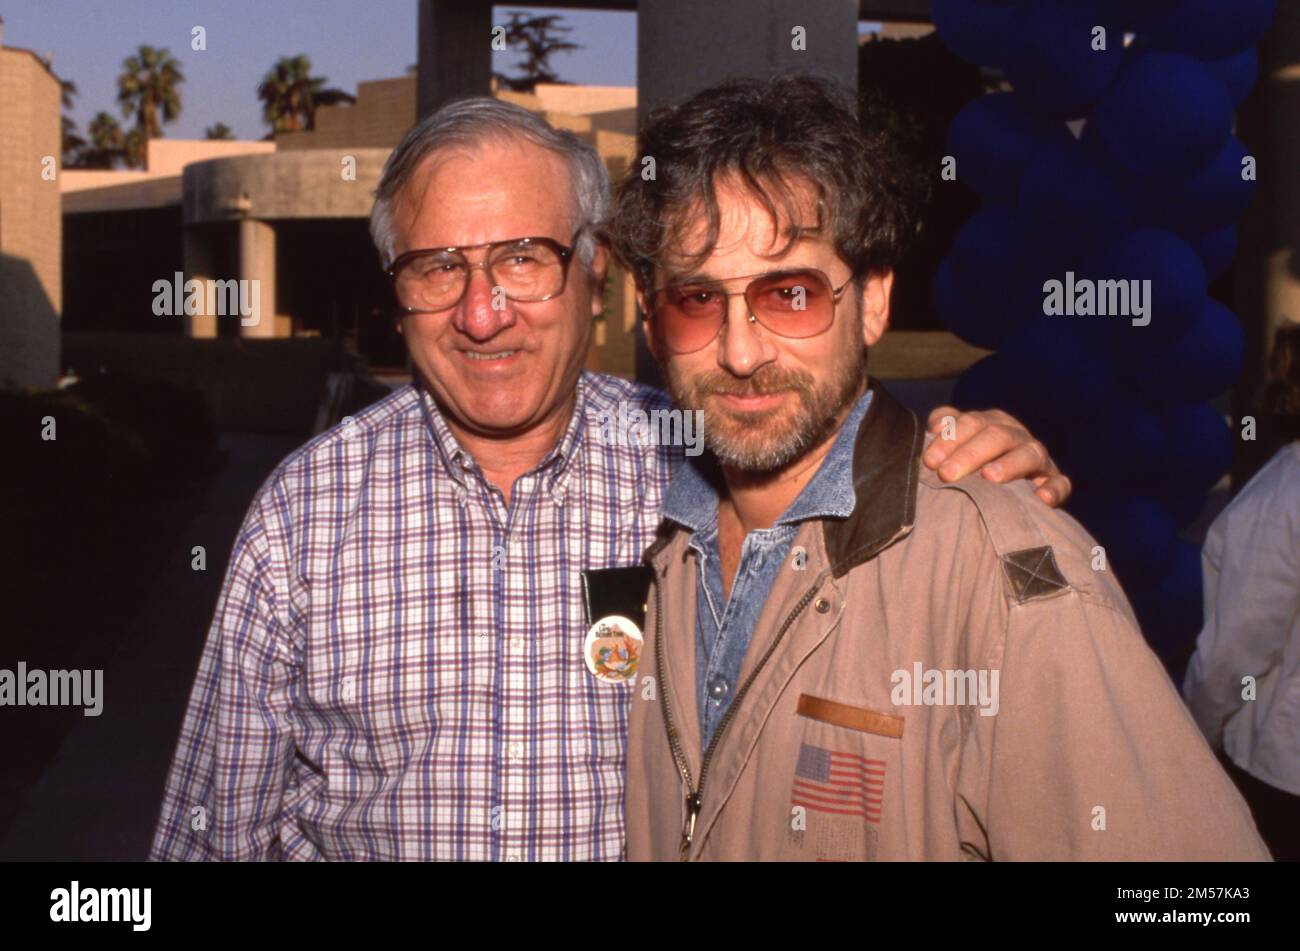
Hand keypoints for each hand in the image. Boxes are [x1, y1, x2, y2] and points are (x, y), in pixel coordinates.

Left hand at [923, 406, 1070, 506]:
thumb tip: (936, 426)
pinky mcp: (1053, 480)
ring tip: (989, 477)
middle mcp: (1015, 434)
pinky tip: (1040, 498)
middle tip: (947, 474)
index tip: (929, 461)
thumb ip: (943, 430)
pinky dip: (1053, 489)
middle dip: (969, 454)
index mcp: (990, 422)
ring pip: (1029, 454)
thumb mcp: (954, 444)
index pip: (970, 422)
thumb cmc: (968, 465)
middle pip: (996, 436)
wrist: (1002, 491)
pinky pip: (1059, 483)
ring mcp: (1037, 457)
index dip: (949, 439)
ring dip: (1009, 465)